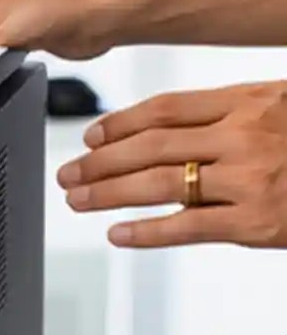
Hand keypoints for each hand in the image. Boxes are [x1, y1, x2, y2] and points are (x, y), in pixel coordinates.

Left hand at [57, 81, 286, 247]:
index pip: (165, 109)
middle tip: (68, 172)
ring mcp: (248, 179)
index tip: (91, 136)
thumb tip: (176, 128)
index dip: (119, 123)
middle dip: (99, 161)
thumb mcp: (284, 108)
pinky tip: (118, 233)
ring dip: (108, 193)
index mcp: (248, 102)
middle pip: (150, 146)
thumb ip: (234, 116)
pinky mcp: (257, 222)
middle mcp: (242, 136)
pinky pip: (188, 226)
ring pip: (159, 184)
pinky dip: (146, 231)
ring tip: (78, 199)